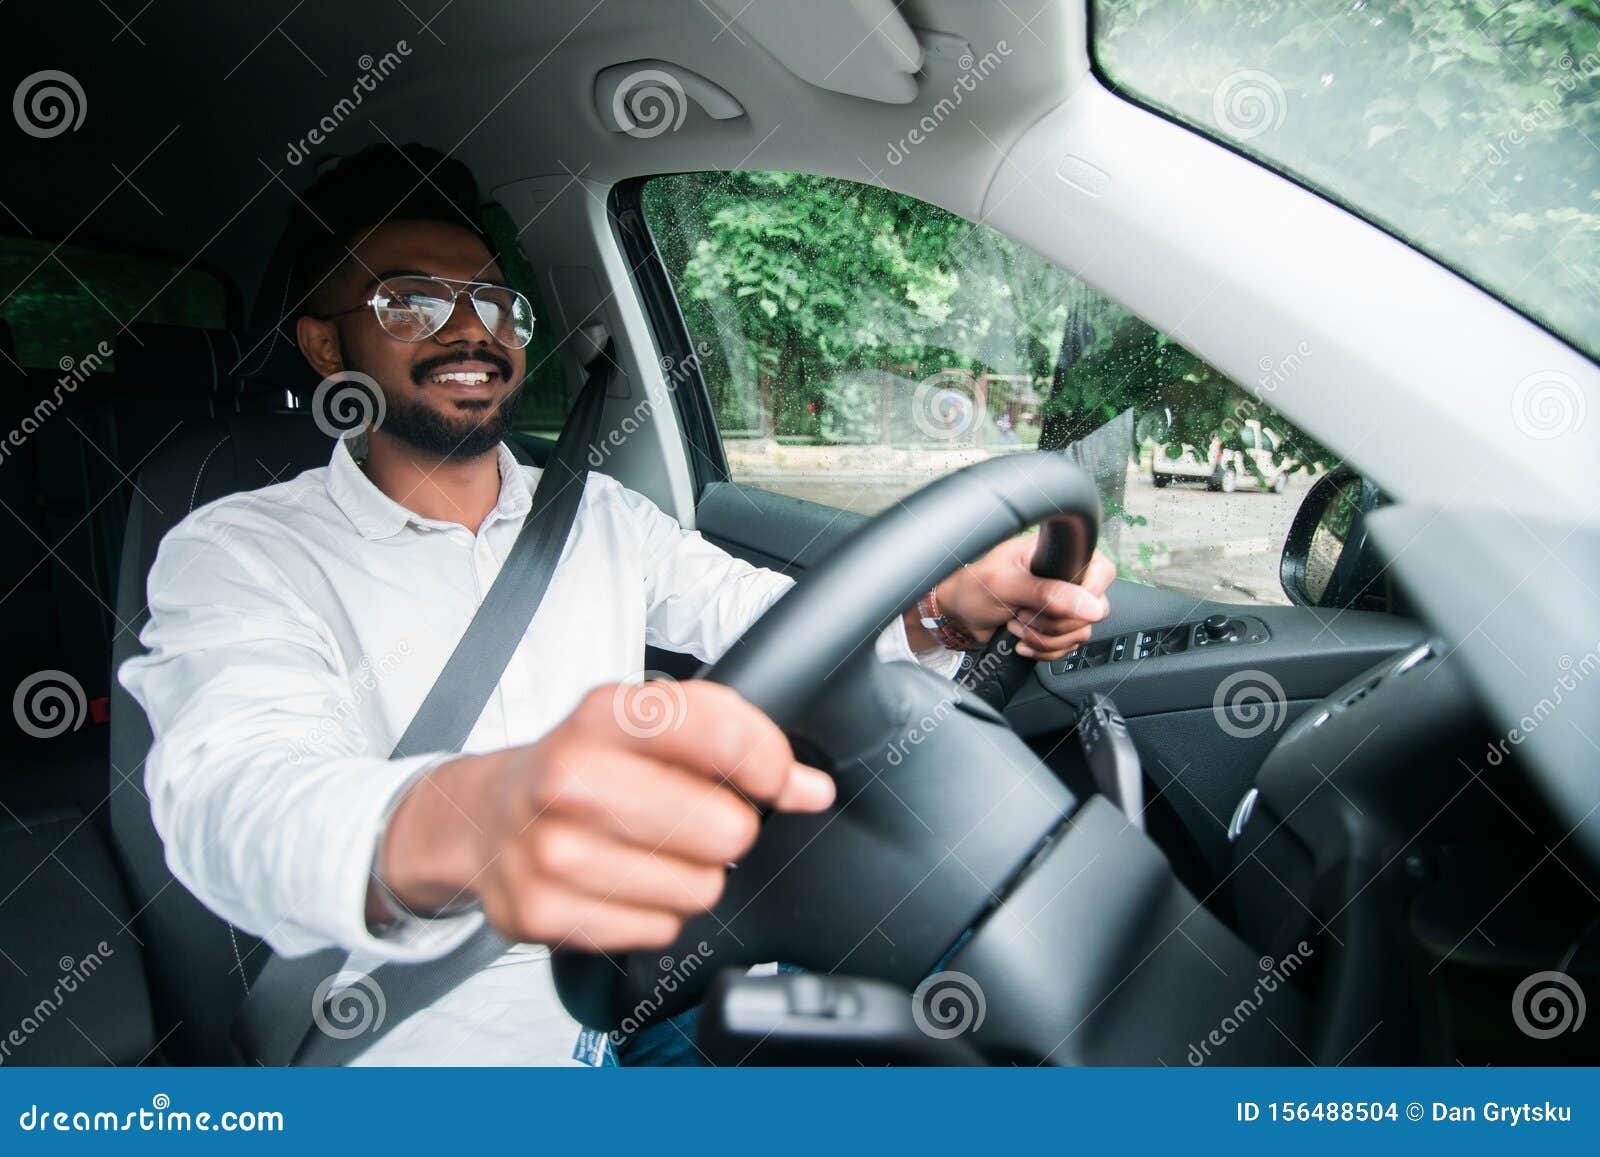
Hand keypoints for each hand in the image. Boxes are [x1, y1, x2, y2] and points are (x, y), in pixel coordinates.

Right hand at [373, 681, 833, 950]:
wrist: (484, 815)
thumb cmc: (584, 765)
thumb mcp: (646, 723)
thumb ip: (733, 740)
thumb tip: (809, 788)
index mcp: (604, 714)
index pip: (722, 732)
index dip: (769, 762)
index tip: (775, 778)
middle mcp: (570, 778)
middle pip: (726, 828)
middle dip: (726, 827)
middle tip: (690, 817)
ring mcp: (550, 850)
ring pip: (700, 888)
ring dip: (691, 875)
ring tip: (648, 850)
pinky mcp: (540, 912)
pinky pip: (659, 930)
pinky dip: (653, 913)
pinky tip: (621, 882)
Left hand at [911, 540, 1114, 660]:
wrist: (958, 614)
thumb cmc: (973, 587)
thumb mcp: (1006, 585)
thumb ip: (1047, 593)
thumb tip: (1091, 607)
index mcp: (1060, 552)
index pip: (1102, 572)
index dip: (1084, 595)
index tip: (1054, 605)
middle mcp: (1067, 576)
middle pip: (1094, 609)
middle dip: (1054, 622)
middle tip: (1023, 613)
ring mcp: (1063, 603)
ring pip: (1081, 632)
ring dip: (1045, 638)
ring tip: (1016, 624)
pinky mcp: (1056, 626)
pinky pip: (1068, 647)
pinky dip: (1044, 650)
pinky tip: (1021, 640)